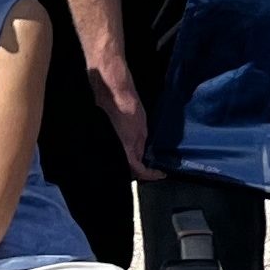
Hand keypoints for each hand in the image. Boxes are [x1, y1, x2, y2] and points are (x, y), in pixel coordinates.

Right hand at [90, 60, 161, 181]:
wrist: (114, 93)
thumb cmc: (129, 110)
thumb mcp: (141, 130)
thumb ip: (140, 147)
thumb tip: (140, 158)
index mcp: (126, 152)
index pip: (139, 171)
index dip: (151, 175)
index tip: (161, 174)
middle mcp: (116, 151)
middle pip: (128, 170)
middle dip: (141, 172)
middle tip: (153, 170)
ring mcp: (111, 145)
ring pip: (123, 161)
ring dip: (134, 164)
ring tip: (147, 162)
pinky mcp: (109, 138)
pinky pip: (120, 151)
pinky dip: (129, 153)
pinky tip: (137, 149)